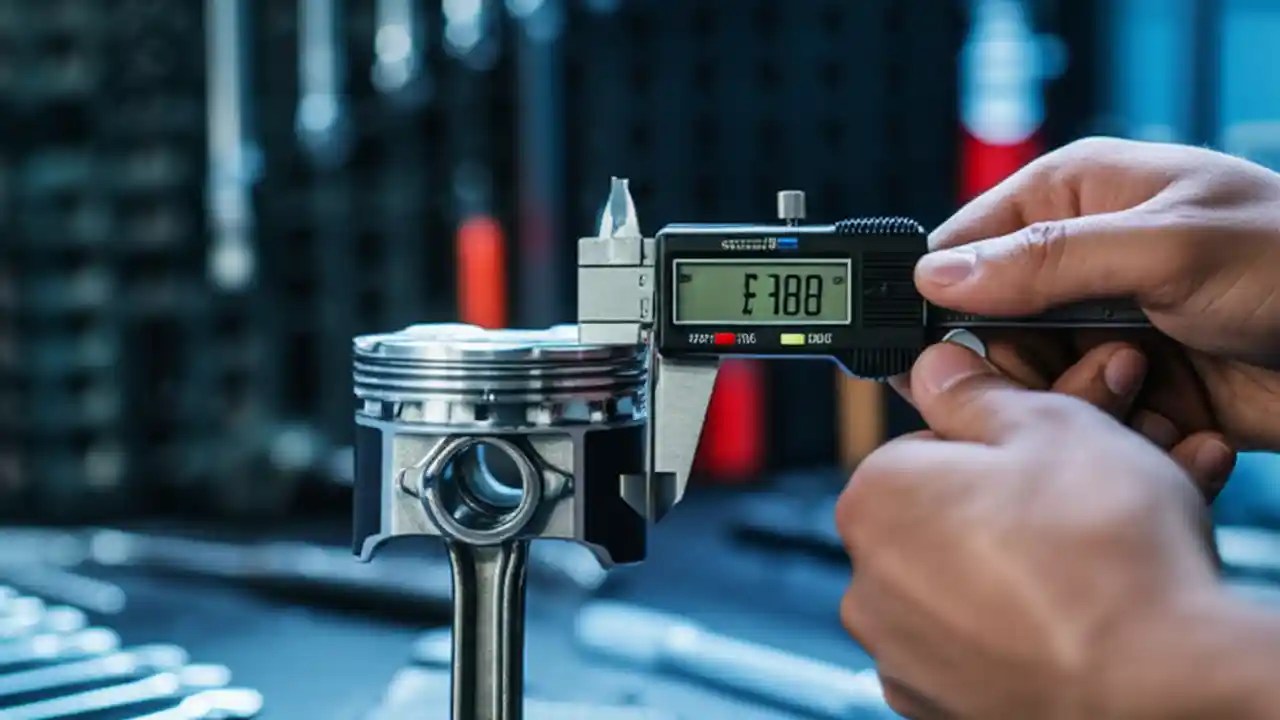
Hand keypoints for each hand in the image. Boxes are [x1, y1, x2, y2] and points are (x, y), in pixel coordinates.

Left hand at [839, 343, 1256, 718]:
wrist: (1160, 683)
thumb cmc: (1106, 553)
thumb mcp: (1049, 424)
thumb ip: (977, 393)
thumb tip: (938, 370)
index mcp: (876, 498)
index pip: (924, 447)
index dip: (996, 445)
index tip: (1044, 454)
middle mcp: (868, 581)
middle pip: (943, 515)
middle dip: (1009, 503)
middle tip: (1081, 504)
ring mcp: (902, 650)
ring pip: (963, 579)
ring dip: (1017, 560)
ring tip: (1092, 558)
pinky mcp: (942, 703)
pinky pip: (976, 640)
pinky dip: (1016, 622)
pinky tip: (1074, 612)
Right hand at [919, 138, 1279, 454]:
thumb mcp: (1164, 247)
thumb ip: (1045, 261)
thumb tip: (938, 275)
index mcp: (1072, 196)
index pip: (963, 245)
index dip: (946, 297)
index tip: (938, 346)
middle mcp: (1078, 262)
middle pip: (986, 327)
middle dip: (1018, 363)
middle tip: (1074, 372)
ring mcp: (1104, 326)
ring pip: (1029, 382)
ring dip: (1071, 400)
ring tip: (1140, 387)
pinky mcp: (1132, 385)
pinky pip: (1080, 420)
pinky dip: (1108, 432)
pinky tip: (1161, 420)